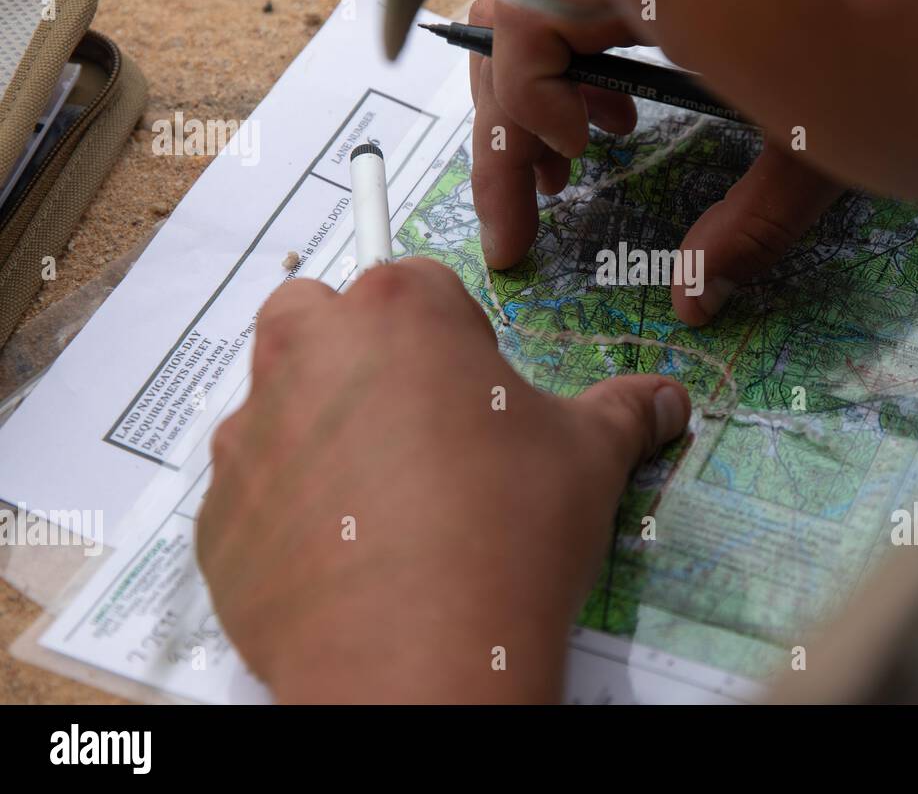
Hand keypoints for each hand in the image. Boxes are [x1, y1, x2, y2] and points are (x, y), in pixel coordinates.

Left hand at [196, 259, 689, 702]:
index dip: (454, 338)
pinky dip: (291, 514)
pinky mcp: (218, 519)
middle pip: (320, 319)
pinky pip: (256, 495)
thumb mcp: (589, 458)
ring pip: (280, 407)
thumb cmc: (512, 528)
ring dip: (321, 434)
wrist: (421, 663)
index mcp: (397, 310)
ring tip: (387, 508)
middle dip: (361, 356)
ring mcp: (248, 437)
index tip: (477, 395)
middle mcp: (306, 352)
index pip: (418, 285)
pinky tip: (348, 562)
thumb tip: (669, 399)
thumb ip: (626, 410)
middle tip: (420, 430)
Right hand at [467, 0, 844, 325]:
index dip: (527, 98)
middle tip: (523, 225)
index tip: (583, 163)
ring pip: (531, 16)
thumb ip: (758, 216)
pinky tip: (619, 120)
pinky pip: (572, 11)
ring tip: (567, 173)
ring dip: (529, 100)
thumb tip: (692, 305)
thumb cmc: (899, 38)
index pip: (522, 16)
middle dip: (504, 125)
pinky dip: (568, 73)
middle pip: (509, 20)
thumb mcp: (827, 134)